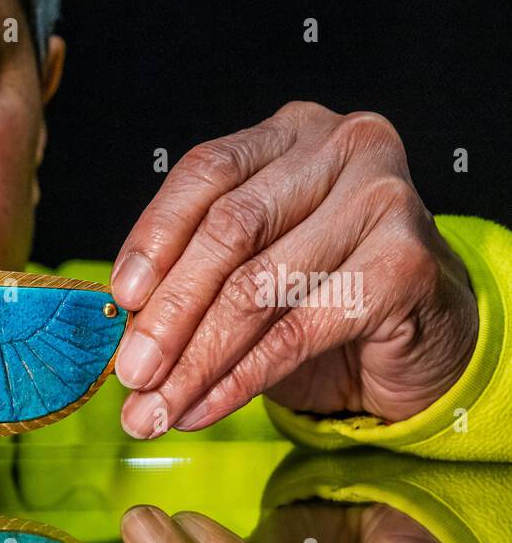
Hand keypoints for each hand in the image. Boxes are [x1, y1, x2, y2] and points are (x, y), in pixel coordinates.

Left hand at [110, 101, 477, 437]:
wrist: (422, 335)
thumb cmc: (323, 294)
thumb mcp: (249, 270)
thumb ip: (191, 280)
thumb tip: (125, 334)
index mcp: (290, 134)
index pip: (206, 171)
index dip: (154, 236)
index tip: (120, 298)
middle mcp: (343, 150)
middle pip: (230, 229)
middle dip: (169, 312)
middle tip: (130, 373)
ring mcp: (382, 202)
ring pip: (259, 287)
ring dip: (196, 360)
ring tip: (156, 407)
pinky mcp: (405, 267)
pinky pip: (298, 332)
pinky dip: (239, 379)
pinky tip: (203, 407)